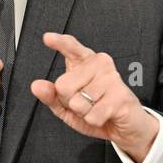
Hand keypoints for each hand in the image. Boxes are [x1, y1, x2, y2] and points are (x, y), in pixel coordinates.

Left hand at [30, 32, 158, 162]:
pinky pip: (92, 115)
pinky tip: (105, 115)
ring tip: (97, 108)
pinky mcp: (120, 96)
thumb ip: (51, 96)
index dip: (59, 43)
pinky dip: (94, 120)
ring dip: (84, 113)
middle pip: (63, 85)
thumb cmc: (96, 110)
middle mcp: (99, 64)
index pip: (71, 48)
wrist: (125, 126)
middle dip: (69, 102)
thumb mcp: (67, 106)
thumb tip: (37, 85)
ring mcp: (111, 78)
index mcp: (84, 62)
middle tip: (86, 103)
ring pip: (78, 102)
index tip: (48, 37)